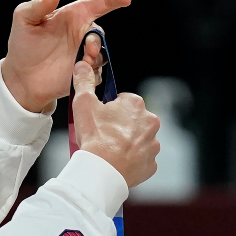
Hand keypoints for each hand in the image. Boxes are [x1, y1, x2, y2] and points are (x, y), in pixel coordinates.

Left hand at [1, 0, 130, 112]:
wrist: (21, 76)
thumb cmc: (23, 44)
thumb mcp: (24, 19)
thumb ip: (38, 6)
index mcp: (73, 16)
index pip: (98, 4)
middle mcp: (82, 34)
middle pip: (100, 33)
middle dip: (96, 40)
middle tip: (88, 48)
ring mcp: (84, 54)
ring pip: (102, 54)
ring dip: (95, 57)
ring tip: (82, 63)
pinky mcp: (84, 73)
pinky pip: (97, 73)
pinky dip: (91, 73)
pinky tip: (78, 74)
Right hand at [71, 62, 158, 187]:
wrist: (102, 170)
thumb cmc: (94, 137)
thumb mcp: (84, 103)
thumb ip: (84, 82)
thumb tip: (82, 65)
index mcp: (136, 104)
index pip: (123, 101)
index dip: (110, 110)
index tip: (101, 120)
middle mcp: (150, 122)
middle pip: (134, 120)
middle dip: (122, 126)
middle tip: (105, 136)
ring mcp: (153, 144)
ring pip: (140, 140)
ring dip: (129, 143)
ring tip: (111, 151)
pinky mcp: (151, 164)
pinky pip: (142, 159)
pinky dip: (132, 161)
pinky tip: (119, 162)